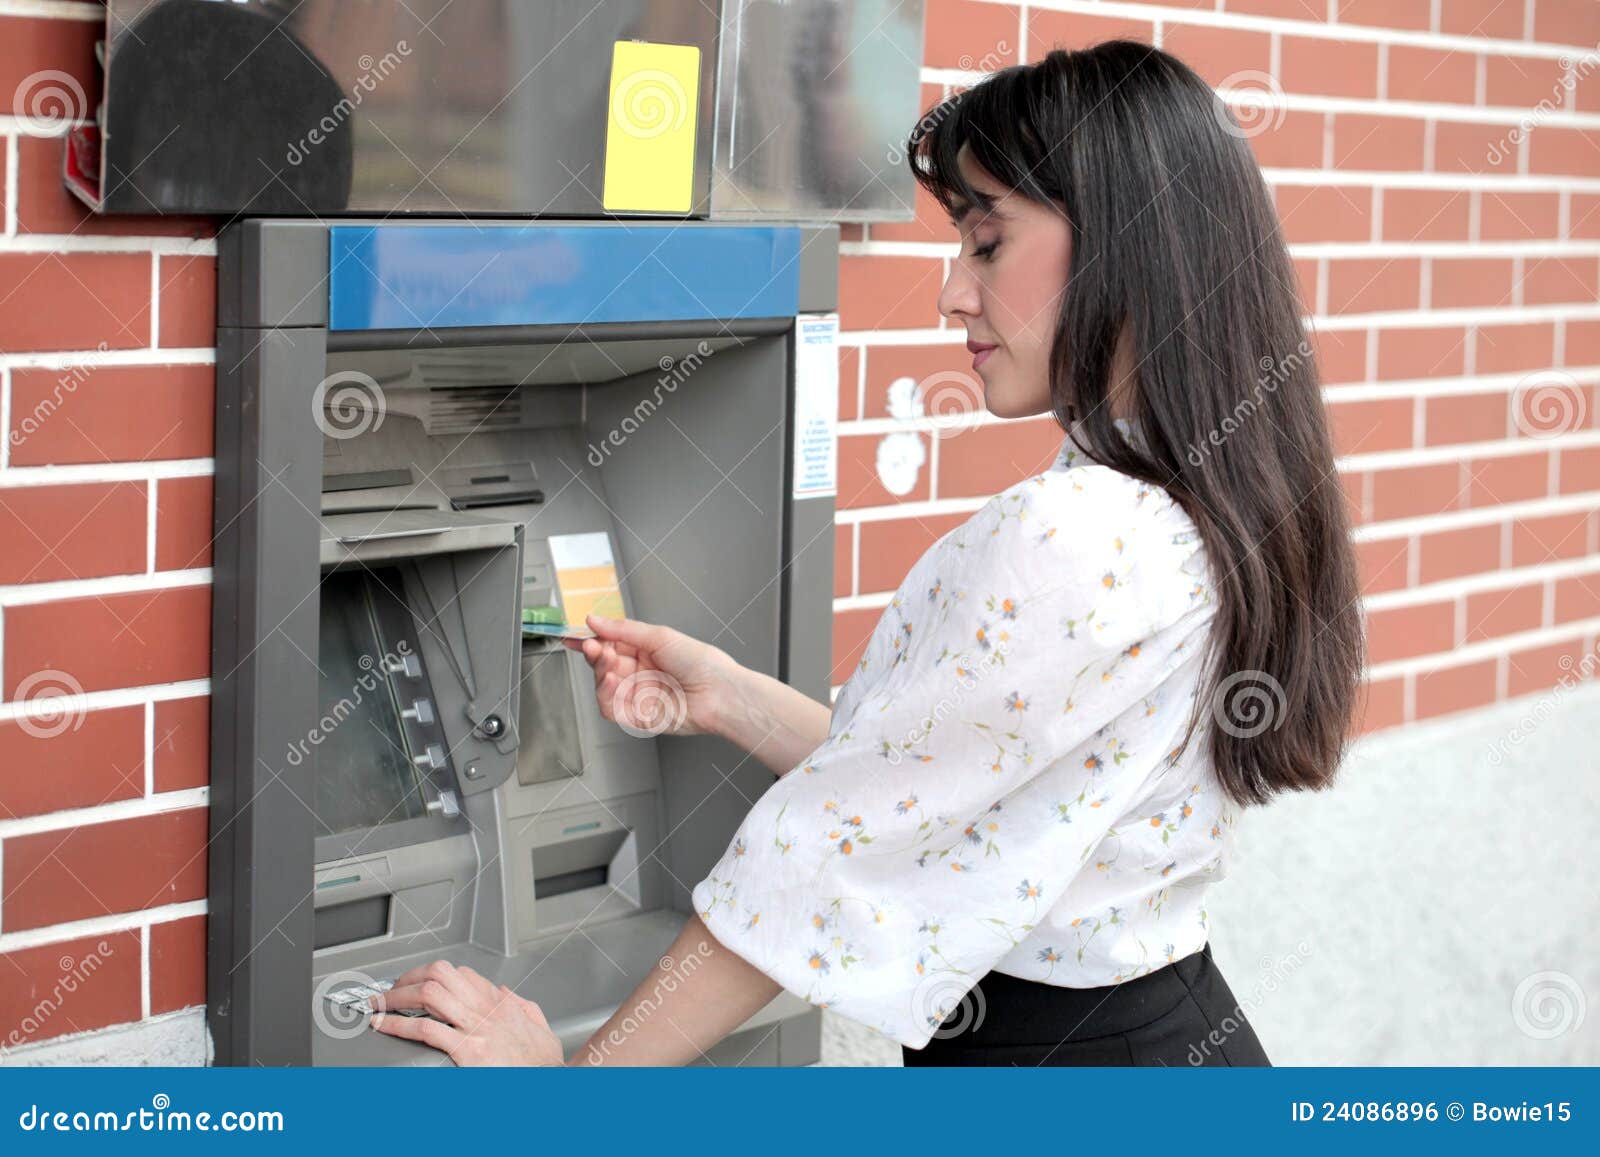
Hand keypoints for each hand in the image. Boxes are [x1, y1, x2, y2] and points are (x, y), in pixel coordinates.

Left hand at [369, 960, 564, 1065]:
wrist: (554, 1086)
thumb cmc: (545, 1066)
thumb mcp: (541, 1029)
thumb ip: (523, 1008)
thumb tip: (505, 993)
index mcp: (502, 1004)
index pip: (462, 974)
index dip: (432, 975)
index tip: (416, 983)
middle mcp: (487, 1009)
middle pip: (440, 973)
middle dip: (409, 976)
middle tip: (391, 989)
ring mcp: (477, 1027)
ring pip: (429, 993)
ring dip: (396, 995)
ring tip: (378, 1003)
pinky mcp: (468, 1050)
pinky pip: (425, 1028)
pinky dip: (397, 1023)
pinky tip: (382, 1025)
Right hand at [561, 613, 742, 738]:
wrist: (718, 693)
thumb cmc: (701, 663)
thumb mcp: (659, 636)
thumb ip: (623, 630)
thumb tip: (594, 620)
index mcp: (645, 653)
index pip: (610, 645)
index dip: (591, 640)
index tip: (573, 634)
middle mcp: (640, 674)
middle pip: (603, 665)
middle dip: (594, 654)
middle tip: (591, 645)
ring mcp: (638, 696)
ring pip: (603, 686)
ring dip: (599, 672)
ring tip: (605, 659)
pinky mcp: (638, 717)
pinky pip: (611, 708)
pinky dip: (606, 694)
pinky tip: (612, 680)